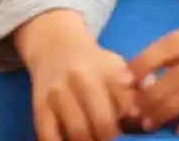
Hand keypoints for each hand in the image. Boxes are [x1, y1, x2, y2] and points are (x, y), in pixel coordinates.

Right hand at [18, 11, 137, 140]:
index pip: (125, 104)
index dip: (129, 118)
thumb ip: (132, 91)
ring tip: (90, 136)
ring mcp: (57, 93)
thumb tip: (139, 118)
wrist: (55, 46)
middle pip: (103, 123)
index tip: (126, 119)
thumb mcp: (117, 67)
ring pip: (78, 133)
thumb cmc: (94, 64)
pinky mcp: (39, 106)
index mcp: (105, 69)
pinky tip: (68, 139)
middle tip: (106, 133)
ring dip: (88, 140)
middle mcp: (80, 78)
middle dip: (109, 135)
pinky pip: (49, 136)